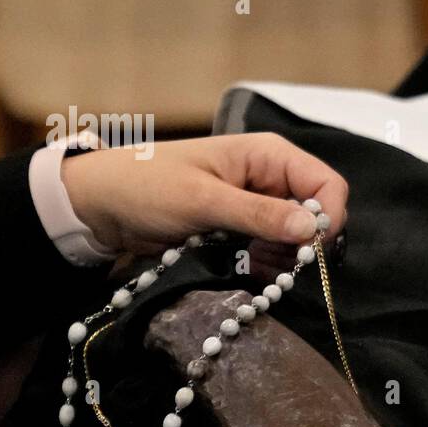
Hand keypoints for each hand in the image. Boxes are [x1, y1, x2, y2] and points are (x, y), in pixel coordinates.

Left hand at [61, 132, 347, 253]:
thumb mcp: (203, 200)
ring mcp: (258, 210)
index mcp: (269, 156)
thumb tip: (313, 230)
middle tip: (272, 264)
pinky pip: (272, 256)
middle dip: (303, 246)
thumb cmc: (146, 187)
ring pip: (296, 243)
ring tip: (246, 265)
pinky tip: (239, 270)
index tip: (311, 252)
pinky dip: (263, 269)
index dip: (328, 219)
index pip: (327, 186)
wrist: (99, 206)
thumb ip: (260, 215)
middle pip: (316, 217)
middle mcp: (271, 181)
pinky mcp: (243, 235)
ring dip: (280, 261)